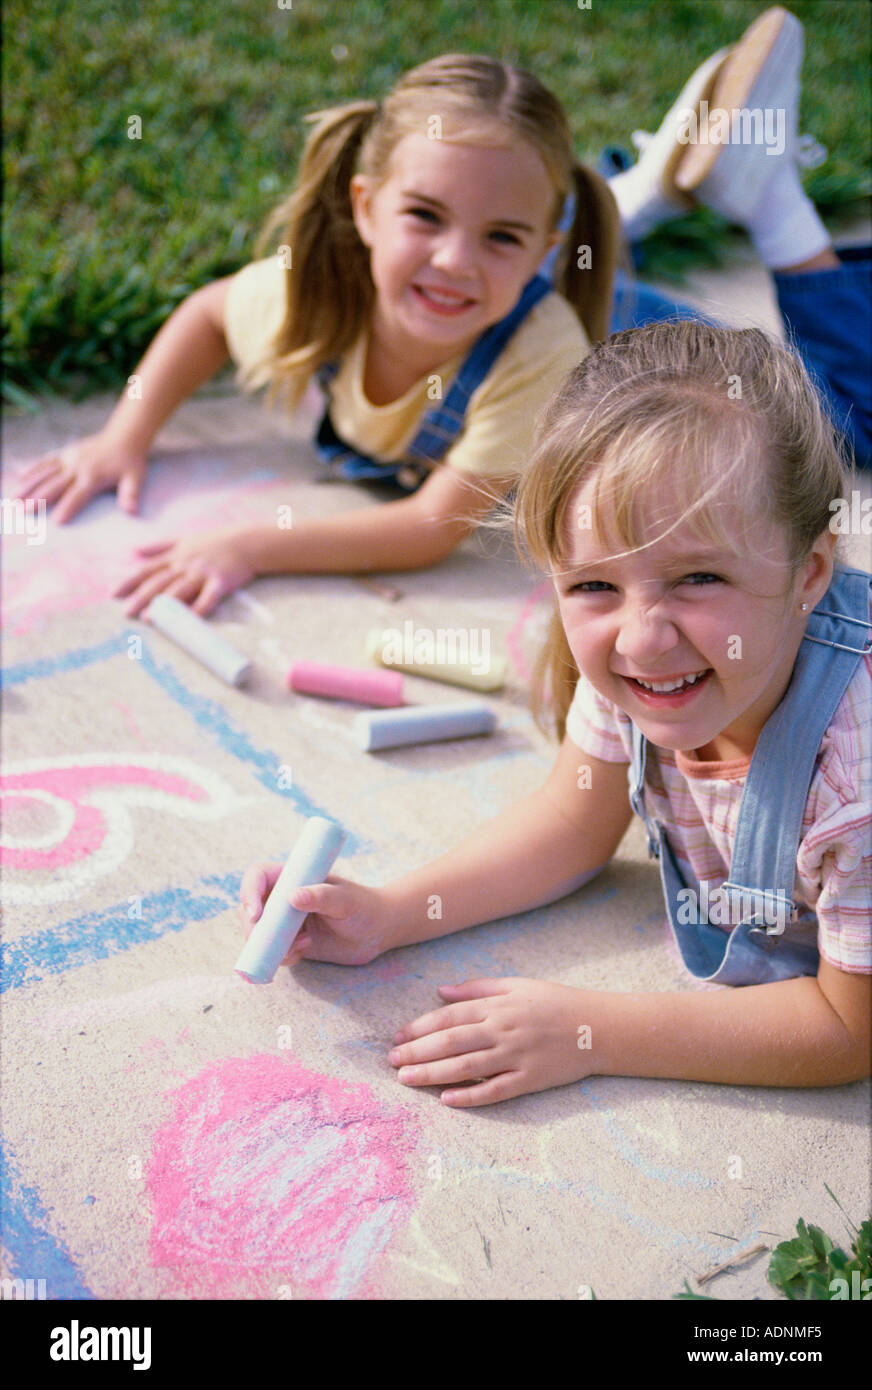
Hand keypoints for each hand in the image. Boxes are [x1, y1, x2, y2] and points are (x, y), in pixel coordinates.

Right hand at [12, 430, 148, 523]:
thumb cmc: (130, 462)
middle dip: (38, 499)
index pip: (78, 495)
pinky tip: (19, 479)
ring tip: (14, 499)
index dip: (68, 508)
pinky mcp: (65, 453)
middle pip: (55, 485)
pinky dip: (32, 470)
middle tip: (23, 512)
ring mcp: (69, 459)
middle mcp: (77, 467)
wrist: (124, 436)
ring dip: (28, 486)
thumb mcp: (136, 478)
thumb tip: (131, 512)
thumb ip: (131, 495)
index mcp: (93, 477)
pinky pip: (46, 462)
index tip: (56, 522)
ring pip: (44, 473)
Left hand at [113, 527, 257, 615]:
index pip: (147, 570)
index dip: (129, 581)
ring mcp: (203, 573)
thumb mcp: (183, 538)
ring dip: (164, 604)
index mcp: (175, 556)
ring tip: (149, 618)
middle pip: (159, 582)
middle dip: (141, 597)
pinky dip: (200, 608)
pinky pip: (209, 597)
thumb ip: (158, 546)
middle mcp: (185, 565)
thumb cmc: (215, 541)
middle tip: (126, 613)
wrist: (246, 542)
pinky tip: (191, 619)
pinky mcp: (221, 582)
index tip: (112, 594)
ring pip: (180, 590)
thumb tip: (134, 550)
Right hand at [238, 865, 391, 966]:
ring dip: (268, 944)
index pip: (257, 877)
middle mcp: (284, 899)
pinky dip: (282, 956)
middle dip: (253, 927)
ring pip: (258, 934)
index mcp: (293, 877)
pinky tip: (305, 950)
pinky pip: (273, 952)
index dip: (249, 893)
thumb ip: (322, 896)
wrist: (377, 931)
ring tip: (300, 945)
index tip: (256, 914)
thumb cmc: (364, 906)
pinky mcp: (292, 942)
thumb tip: (293, 896)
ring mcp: (286, 922)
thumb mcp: (345, 900)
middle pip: (249, 909)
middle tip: (267, 940)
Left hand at [388, 977, 595, 1106]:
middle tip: (391, 1061)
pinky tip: (447, 1101)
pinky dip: (471, 1096)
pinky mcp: (531, 1080)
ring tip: (406, 1079)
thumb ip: (477, 989)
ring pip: (467, 1067)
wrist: (598, 1027)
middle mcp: (503, 1030)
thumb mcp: (516, 985)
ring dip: (433, 1073)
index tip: (397, 1036)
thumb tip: (440, 991)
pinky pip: (496, 1090)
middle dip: (417, 1052)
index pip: (449, 1016)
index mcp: (498, 1006)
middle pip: (451, 1042)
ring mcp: (517, 1056)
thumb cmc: (554, 1003)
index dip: (420, 1027)